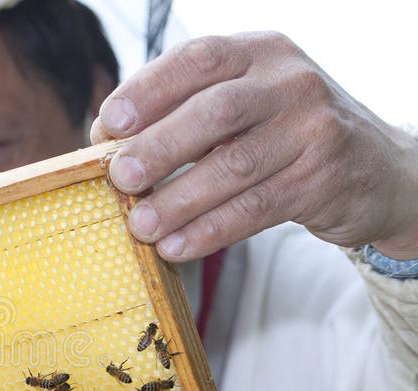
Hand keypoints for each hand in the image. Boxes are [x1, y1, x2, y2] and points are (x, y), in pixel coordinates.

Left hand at [90, 32, 417, 261]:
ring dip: (178, 200)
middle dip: (159, 147)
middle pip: (214, 112)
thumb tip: (107, 147)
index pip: (197, 60)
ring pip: (233, 166)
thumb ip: (183, 115)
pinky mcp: (323, 180)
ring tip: (139, 225)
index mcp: (258, 53)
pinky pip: (256, 209)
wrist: (374, 168)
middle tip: (119, 179)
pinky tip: (176, 246)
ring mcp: (313, 129)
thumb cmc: (281, 135)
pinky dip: (209, 231)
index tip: (107, 126)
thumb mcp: (243, 106)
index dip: (147, 91)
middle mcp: (290, 82)